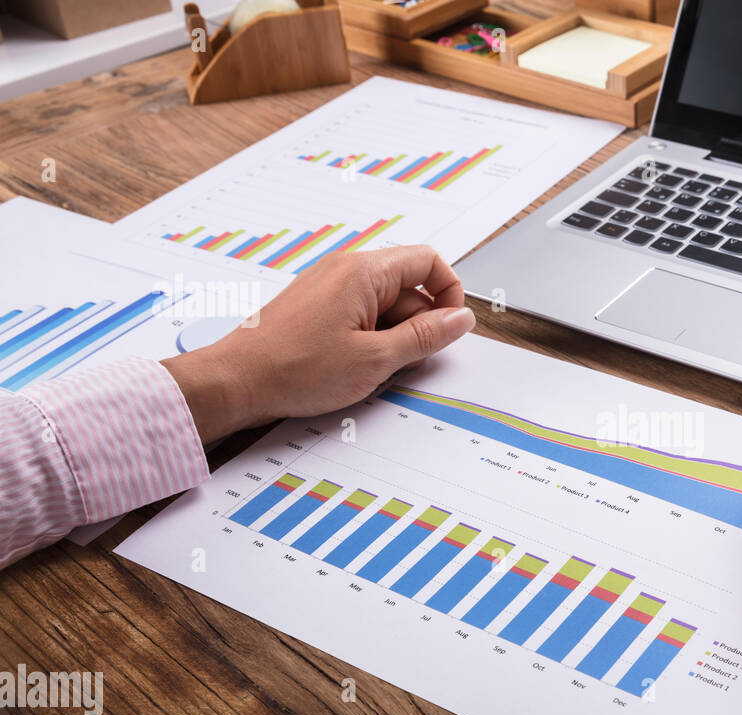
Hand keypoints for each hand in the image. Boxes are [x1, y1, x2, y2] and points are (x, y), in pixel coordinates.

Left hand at [162, 246, 473, 443]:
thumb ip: (425, 337)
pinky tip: (356, 366)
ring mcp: (331, 287)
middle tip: (407, 361)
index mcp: (364, 272)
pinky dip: (371, 340)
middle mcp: (347, 270)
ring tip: (373, 369)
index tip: (450, 328)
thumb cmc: (295, 369)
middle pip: (409, 286)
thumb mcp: (376, 359)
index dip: (449, 293)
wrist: (236, 381)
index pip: (428, 262)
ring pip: (386, 305)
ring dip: (394, 337)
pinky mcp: (319, 307)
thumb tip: (461, 320)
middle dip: (420, 324)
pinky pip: (363, 315)